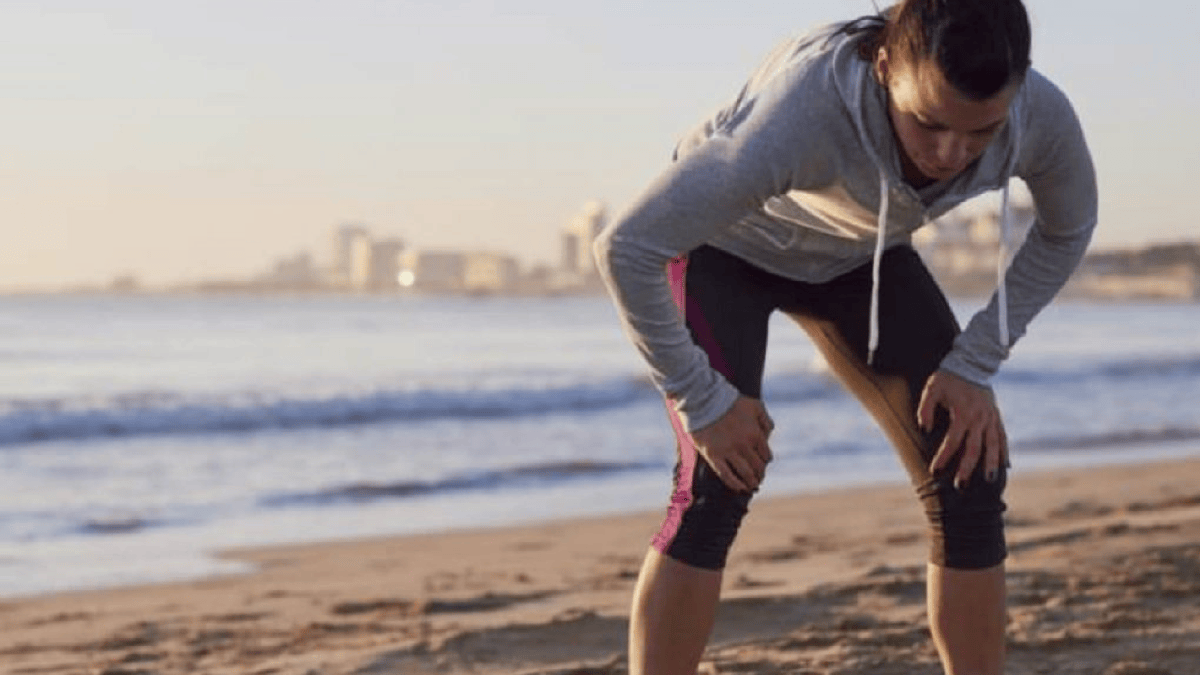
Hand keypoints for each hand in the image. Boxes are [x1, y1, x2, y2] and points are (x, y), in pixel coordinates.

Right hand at [691, 396, 774, 492]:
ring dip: (750, 482)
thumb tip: (769, 436)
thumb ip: (766, 420)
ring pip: (745, 474)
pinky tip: (739, 488)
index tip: (761, 464)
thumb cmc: (729, 400)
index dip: (765, 462)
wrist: (704, 399)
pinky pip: (726, 475)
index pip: (766, 456)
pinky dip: (734, 484)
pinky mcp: (713, 455)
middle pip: (757, 467)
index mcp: (756, 434)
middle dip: (760, 475)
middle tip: (758, 479)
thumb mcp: (755, 405)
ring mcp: (728, 451)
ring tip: (751, 486)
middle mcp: (744, 445)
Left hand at [917, 369, 1007, 488]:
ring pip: (993, 446)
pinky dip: (1003, 452)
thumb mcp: (931, 389)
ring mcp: (991, 419)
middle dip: (967, 469)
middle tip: (961, 486)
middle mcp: (980, 419)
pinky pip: (1002, 438)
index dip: (943, 457)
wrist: (971, 365)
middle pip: (974, 449)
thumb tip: (923, 430)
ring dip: (991, 464)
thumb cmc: (947, 379)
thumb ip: (925, 409)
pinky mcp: (996, 417)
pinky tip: (1004, 467)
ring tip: (990, 481)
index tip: (935, 471)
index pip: (952, 441)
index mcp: (963, 413)